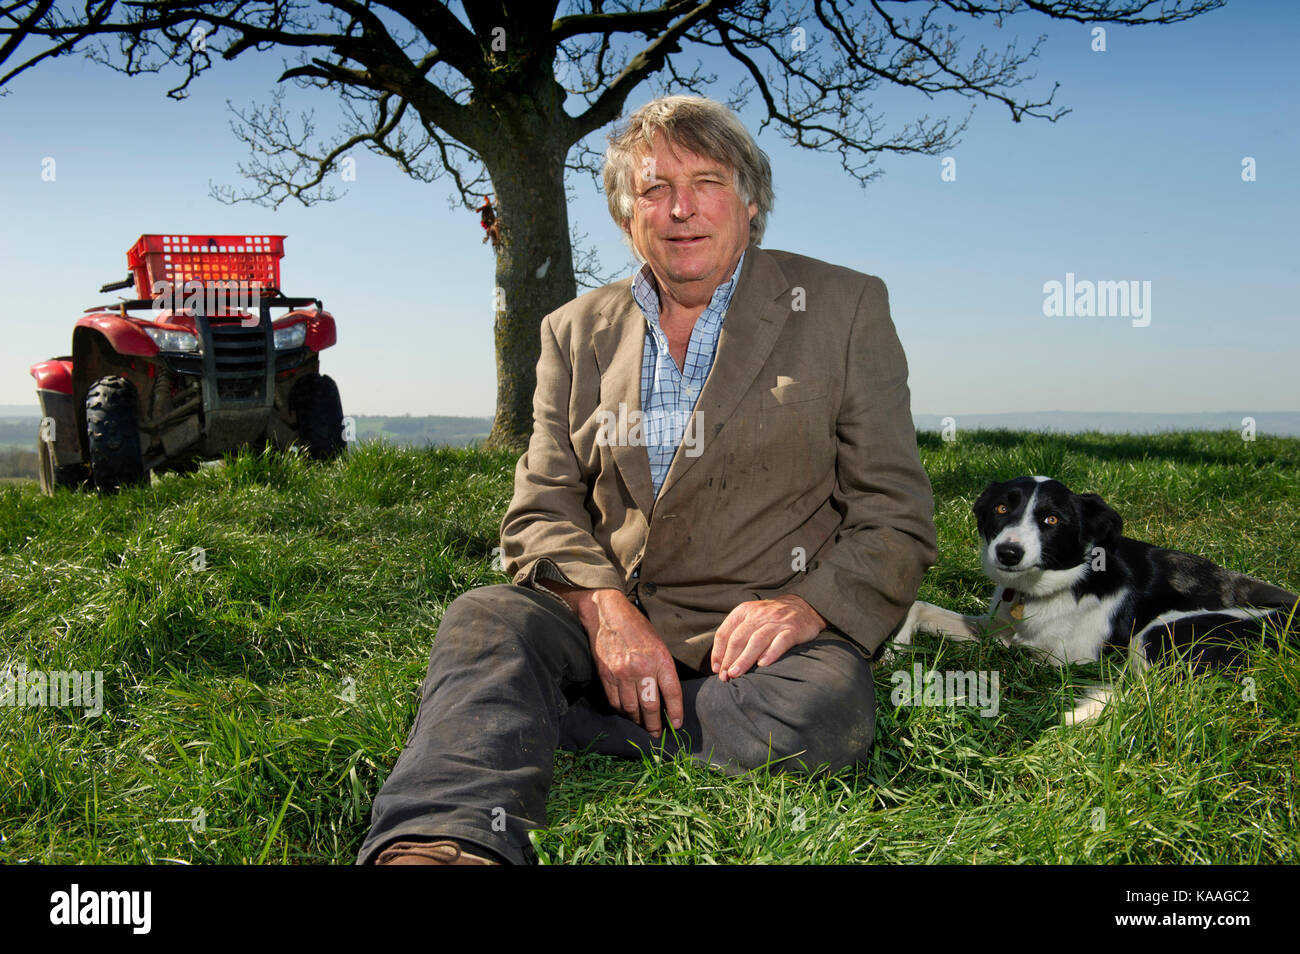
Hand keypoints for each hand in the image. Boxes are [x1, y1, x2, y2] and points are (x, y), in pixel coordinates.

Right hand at [549, 584, 683, 737]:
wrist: (608, 614)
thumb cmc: (637, 628)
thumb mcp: (658, 644)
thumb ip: (663, 669)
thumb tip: (666, 697)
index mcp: (660, 658)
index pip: (672, 693)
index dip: (675, 712)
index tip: (676, 724)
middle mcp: (641, 668)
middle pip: (650, 706)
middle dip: (655, 724)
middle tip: (657, 733)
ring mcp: (622, 673)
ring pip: (631, 708)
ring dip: (637, 720)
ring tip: (642, 724)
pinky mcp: (606, 675)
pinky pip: (615, 702)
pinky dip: (622, 710)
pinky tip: (627, 711)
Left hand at [710, 594, 826, 681]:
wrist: (803, 607)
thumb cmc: (771, 618)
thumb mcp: (751, 618)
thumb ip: (737, 633)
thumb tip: (721, 661)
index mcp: (744, 611)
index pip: (725, 632)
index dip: (718, 652)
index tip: (716, 669)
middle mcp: (758, 615)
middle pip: (738, 638)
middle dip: (729, 659)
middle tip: (724, 676)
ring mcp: (776, 622)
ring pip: (756, 641)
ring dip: (744, 659)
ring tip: (736, 673)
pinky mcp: (793, 629)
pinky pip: (780, 641)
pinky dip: (771, 653)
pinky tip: (763, 665)